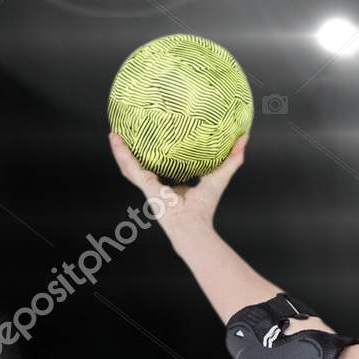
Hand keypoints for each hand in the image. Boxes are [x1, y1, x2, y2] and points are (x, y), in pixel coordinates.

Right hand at [109, 132, 246, 235]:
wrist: (193, 224)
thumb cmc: (205, 206)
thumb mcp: (219, 175)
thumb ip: (232, 158)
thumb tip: (244, 138)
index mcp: (171, 186)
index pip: (161, 169)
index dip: (156, 158)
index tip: (156, 143)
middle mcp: (157, 185)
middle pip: (141, 166)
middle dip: (132, 153)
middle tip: (126, 136)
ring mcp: (148, 186)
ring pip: (129, 165)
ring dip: (120, 151)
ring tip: (114, 134)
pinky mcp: (144, 184)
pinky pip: (129, 165)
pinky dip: (121, 153)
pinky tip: (115, 139)